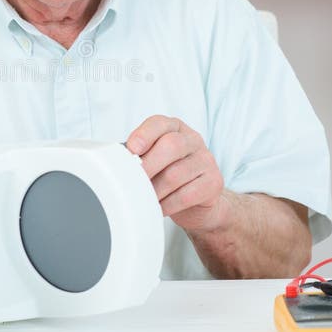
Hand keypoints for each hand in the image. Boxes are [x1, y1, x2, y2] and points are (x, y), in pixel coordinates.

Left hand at [126, 115, 223, 233]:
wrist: (200, 202)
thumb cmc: (169, 176)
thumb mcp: (155, 159)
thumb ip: (140, 155)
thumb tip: (118, 162)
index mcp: (175, 128)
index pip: (159, 124)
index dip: (144, 135)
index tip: (131, 149)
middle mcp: (193, 140)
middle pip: (171, 146)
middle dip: (147, 166)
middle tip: (132, 181)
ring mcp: (206, 160)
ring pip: (175, 174)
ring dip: (154, 190)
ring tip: (142, 198)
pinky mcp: (213, 182)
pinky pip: (186, 195)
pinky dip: (167, 204)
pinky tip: (158, 208)